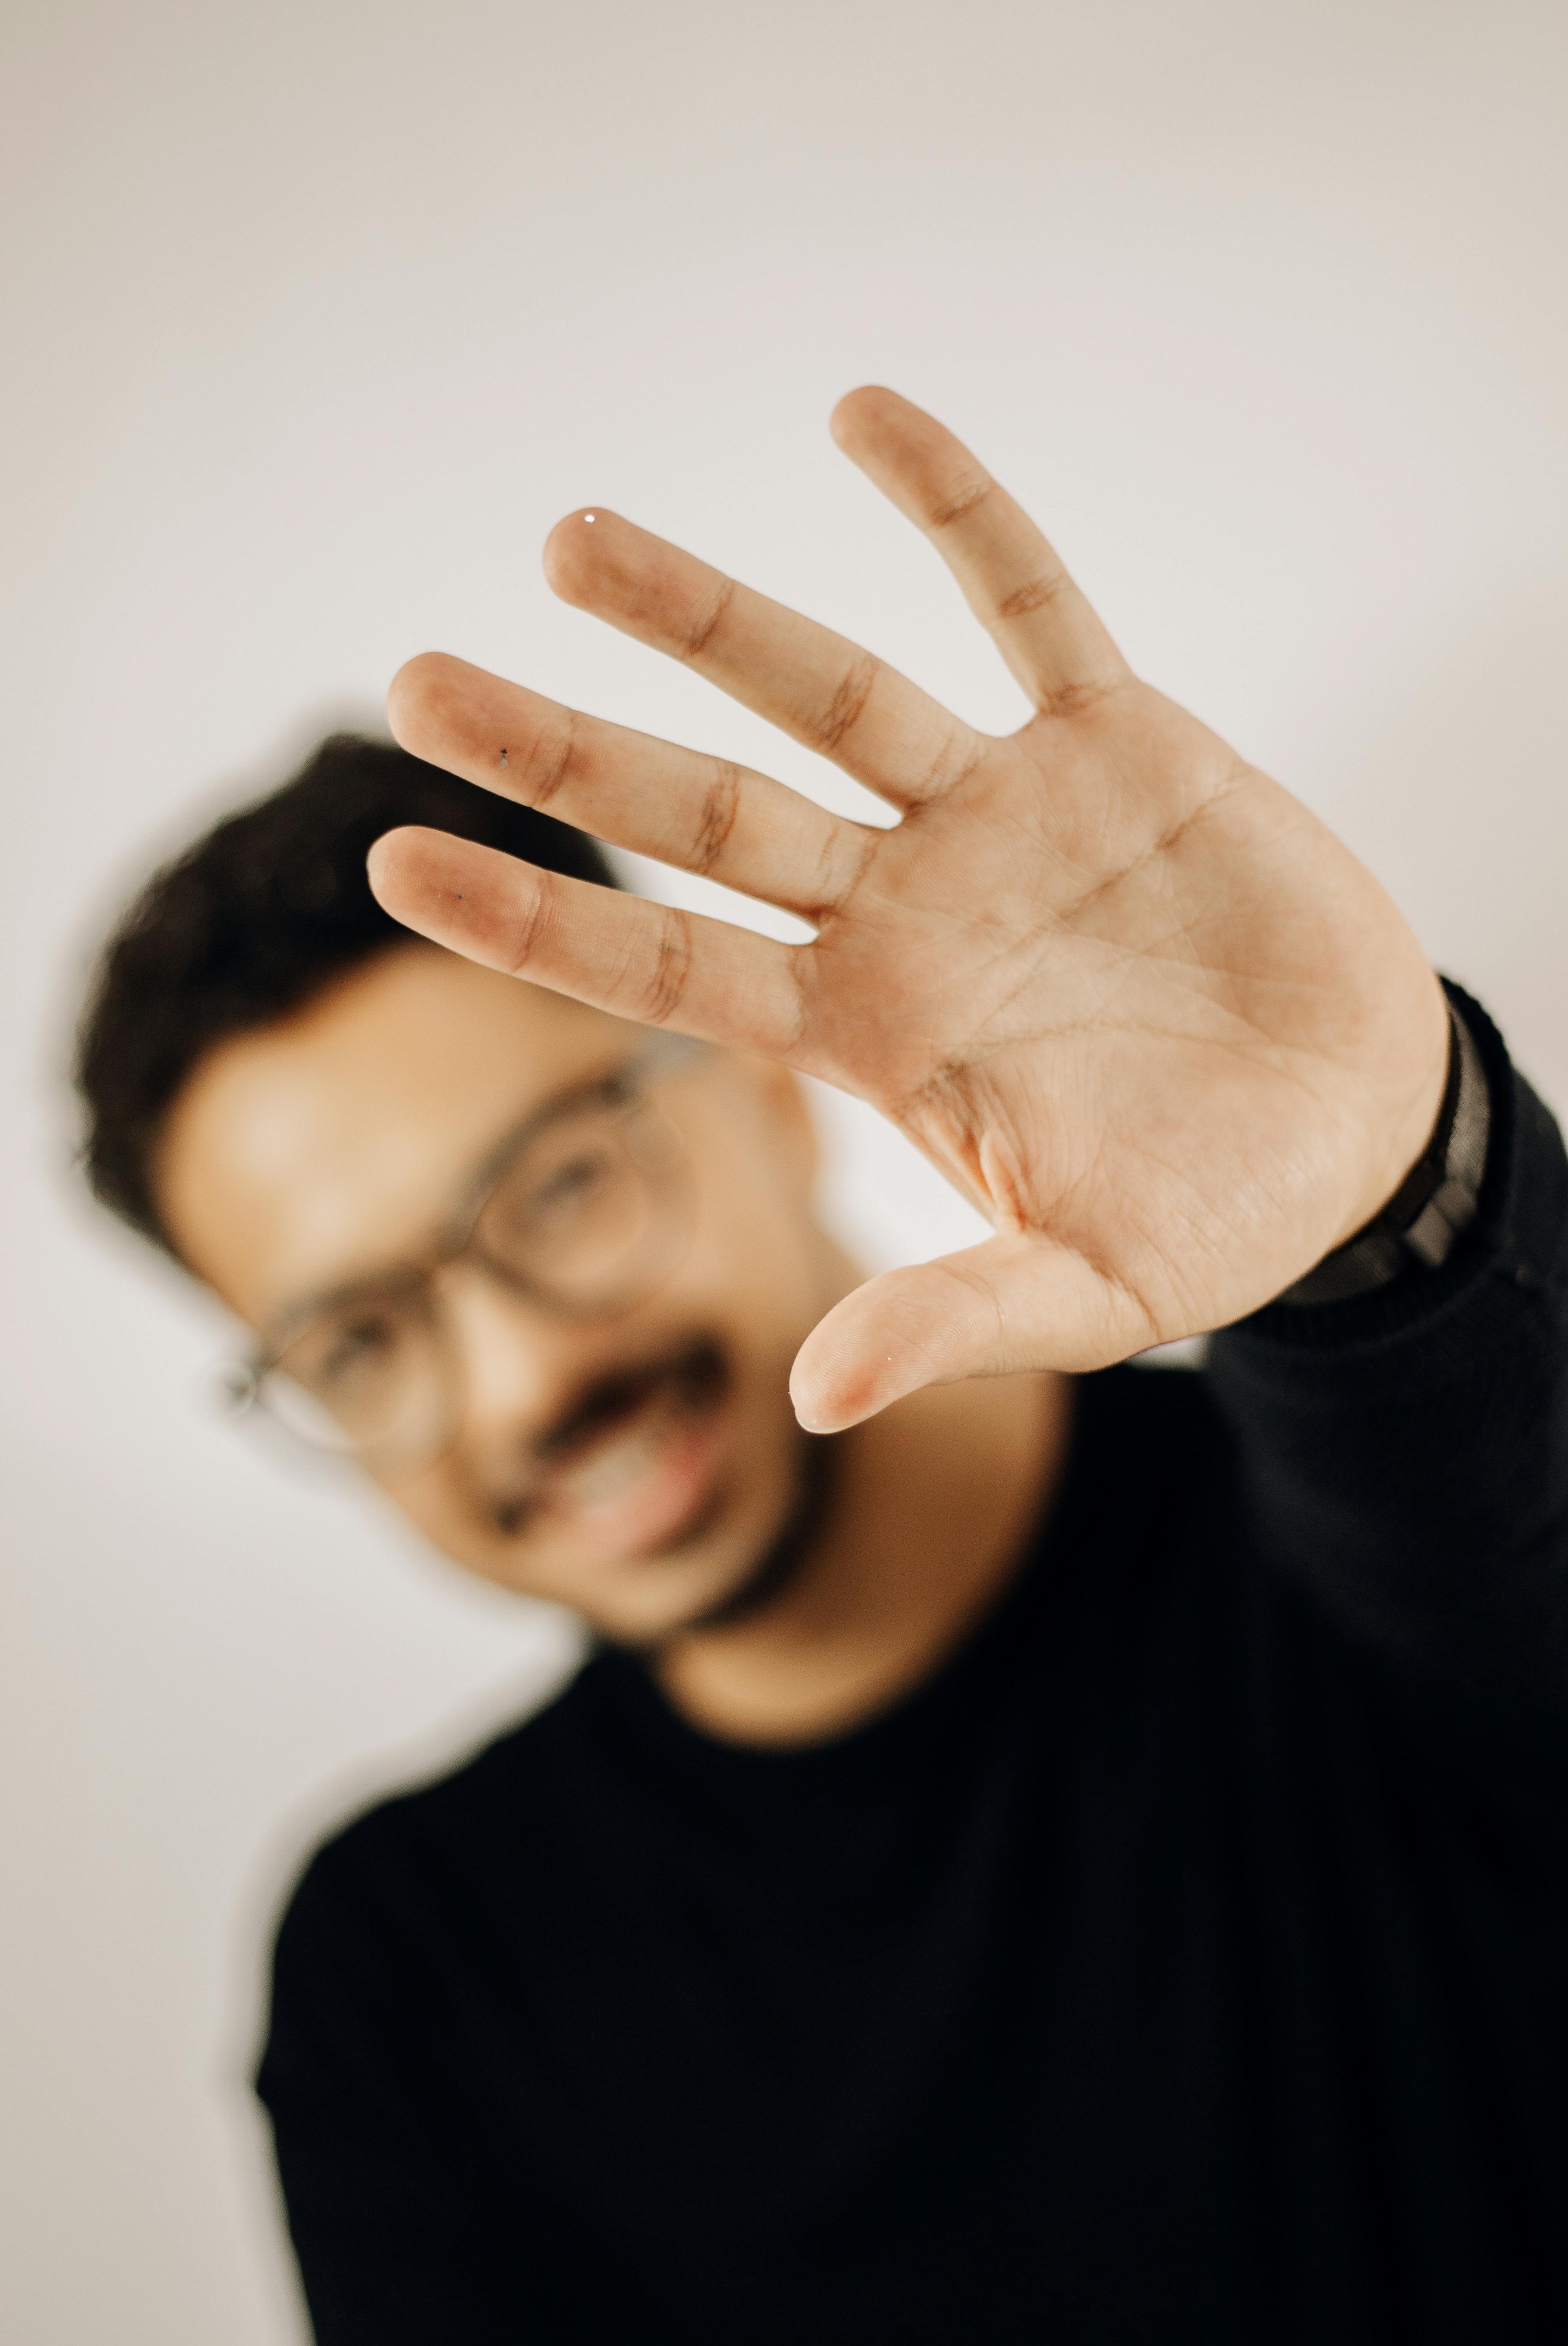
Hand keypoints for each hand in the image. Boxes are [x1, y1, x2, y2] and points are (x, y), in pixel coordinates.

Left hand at [368, 388, 1449, 1430]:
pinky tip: (861, 417)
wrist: (1353, 1125)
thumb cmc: (1209, 1213)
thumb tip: (819, 1400)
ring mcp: (1000, 816)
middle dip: (566, 752)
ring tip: (562, 539)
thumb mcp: (1091, 1290)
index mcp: (874, 1033)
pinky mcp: (1114, 743)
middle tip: (413, 685)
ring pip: (825, 693)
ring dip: (702, 614)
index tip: (394, 859)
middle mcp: (906, 908)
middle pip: (704, 815)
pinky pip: (1026, 605)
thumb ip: (958, 1321)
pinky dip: (959, 515)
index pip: (666, 970)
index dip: (534, 920)